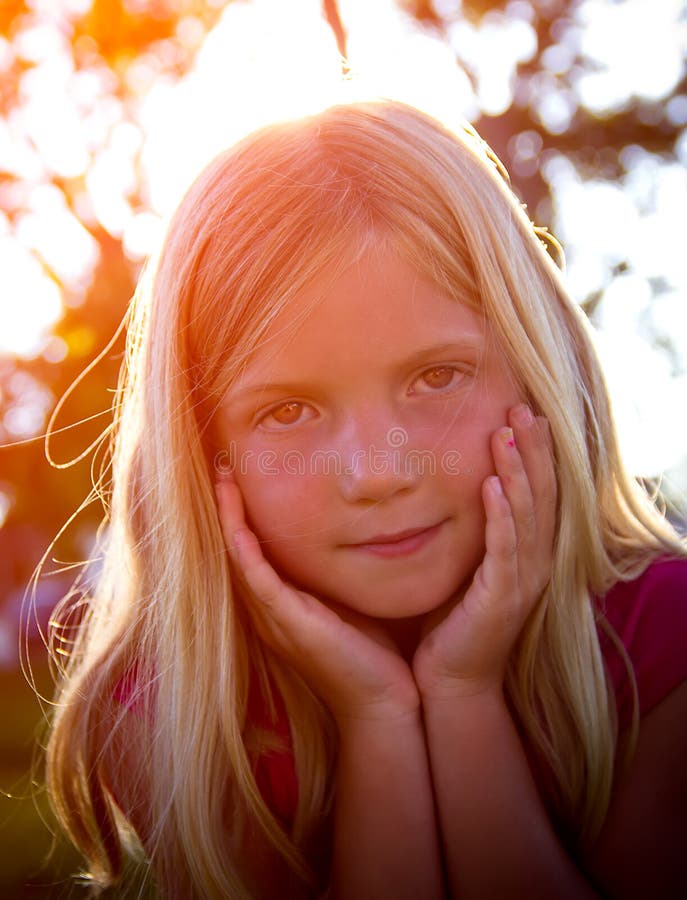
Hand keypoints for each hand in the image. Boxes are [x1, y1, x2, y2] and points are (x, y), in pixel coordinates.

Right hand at [215, 475, 418, 725]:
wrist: (382, 704)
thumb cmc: (371, 654)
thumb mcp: (348, 602)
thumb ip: (338, 573)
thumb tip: (354, 531)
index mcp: (281, 604)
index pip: (251, 551)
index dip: (241, 514)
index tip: (241, 476)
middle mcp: (269, 610)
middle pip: (235, 551)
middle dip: (227, 509)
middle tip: (221, 467)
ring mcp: (275, 618)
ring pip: (239, 559)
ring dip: (228, 519)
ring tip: (223, 481)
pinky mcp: (289, 623)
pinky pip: (257, 579)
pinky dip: (244, 547)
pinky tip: (237, 521)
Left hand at [413, 404, 555, 699]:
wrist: (451, 680)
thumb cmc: (452, 622)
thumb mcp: (466, 567)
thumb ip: (472, 531)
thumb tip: (452, 486)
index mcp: (527, 554)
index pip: (540, 493)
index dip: (536, 453)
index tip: (523, 414)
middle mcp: (533, 564)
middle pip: (542, 495)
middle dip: (532, 449)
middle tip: (521, 408)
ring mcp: (520, 581)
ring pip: (527, 515)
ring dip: (517, 471)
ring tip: (506, 432)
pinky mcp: (500, 598)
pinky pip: (503, 549)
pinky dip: (501, 515)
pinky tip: (491, 486)